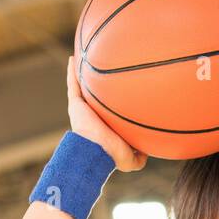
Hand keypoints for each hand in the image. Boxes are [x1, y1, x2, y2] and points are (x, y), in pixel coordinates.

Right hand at [67, 57, 146, 171]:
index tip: (124, 93)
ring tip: (88, 58)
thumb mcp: (130, 160)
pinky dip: (71, 72)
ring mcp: (83, 110)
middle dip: (99, 86)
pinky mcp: (75, 105)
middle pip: (96, 97)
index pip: (110, 112)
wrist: (95, 151)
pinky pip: (73, 84)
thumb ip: (139, 157)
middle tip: (107, 72)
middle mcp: (94, 117)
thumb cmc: (113, 155)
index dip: (114, 104)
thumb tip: (146, 151)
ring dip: (83, 75)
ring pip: (83, 88)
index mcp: (105, 128)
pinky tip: (73, 58)